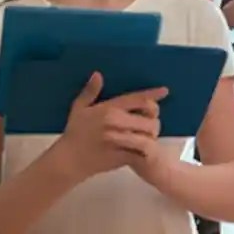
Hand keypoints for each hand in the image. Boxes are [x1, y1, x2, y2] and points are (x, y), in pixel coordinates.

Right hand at [46, 72, 167, 180]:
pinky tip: (143, 150)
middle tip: (151, 121)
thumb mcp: (79, 109)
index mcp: (109, 110)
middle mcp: (117, 123)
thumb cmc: (74, 133)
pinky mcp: (122, 157)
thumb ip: (90, 91)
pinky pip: (142, 153)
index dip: (152, 94)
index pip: (137, 99)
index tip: (165, 91)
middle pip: (149, 118)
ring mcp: (120, 141)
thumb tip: (98, 74)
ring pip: (148, 136)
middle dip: (154, 119)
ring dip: (151, 136)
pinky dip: (145, 151)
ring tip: (148, 136)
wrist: (68, 161)